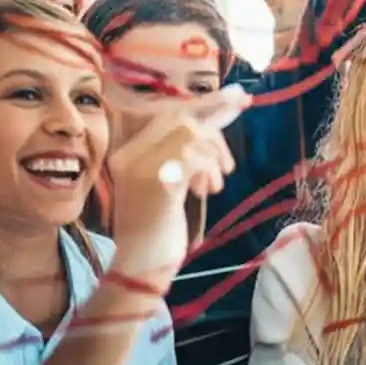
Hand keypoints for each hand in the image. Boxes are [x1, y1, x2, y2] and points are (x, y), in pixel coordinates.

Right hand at [105, 89, 242, 291]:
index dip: (206, 104)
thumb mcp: (167, 184)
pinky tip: (208, 189)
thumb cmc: (157, 230)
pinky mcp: (158, 182)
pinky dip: (209, 169)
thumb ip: (182, 154)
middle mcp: (129, 154)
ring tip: (214, 183)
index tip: (238, 96)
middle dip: (214, 131)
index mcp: (127, 153)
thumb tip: (216, 119)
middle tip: (227, 163)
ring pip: (190, 133)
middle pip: (180, 117)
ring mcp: (141, 166)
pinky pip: (194, 156)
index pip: (167, 114)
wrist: (140, 268)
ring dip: (212, 155)